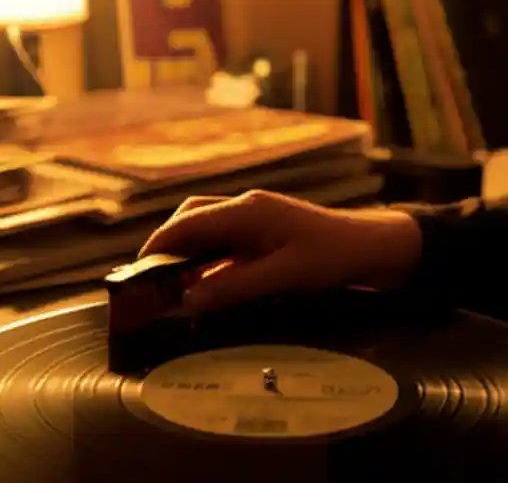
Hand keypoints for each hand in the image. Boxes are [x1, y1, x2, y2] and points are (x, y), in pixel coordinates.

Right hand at [138, 190, 422, 314]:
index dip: (158, 247)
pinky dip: (208, 259)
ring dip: (187, 253)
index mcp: (247, 212)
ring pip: (207, 228)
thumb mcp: (284, 276)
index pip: (188, 224)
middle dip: (167, 246)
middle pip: (191, 219)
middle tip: (149, 281)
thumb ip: (235, 287)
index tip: (136, 273)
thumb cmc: (332, 257)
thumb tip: (188, 298)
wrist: (371, 247)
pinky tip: (206, 284)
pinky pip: (225, 241)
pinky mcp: (264, 232)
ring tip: (171, 285)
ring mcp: (256, 218)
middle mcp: (246, 208)